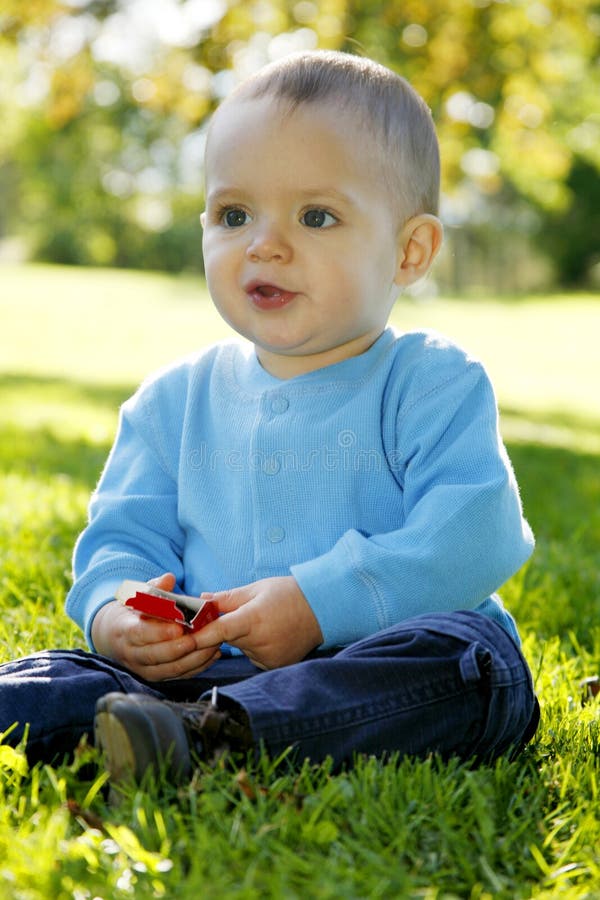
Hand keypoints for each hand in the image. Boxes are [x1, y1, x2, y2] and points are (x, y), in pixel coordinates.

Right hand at [90, 573, 221, 680]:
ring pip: (169, 669)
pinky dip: (197, 667)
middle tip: (199, 639)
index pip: (139, 634)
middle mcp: (131, 653)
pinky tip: (212, 654)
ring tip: (213, 645)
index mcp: (124, 630)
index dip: (159, 632)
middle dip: (180, 648)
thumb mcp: (138, 596)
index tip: (178, 627)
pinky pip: (178, 675)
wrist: (116, 635)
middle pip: (156, 655)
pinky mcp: (156, 676)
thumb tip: (169, 578)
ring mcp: (143, 668)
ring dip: (193, 659)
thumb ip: (155, 588)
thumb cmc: (132, 612)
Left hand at [193, 576, 322, 669]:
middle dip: (226, 629)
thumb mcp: (257, 589)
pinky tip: (272, 634)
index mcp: (253, 619)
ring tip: (265, 622)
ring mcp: (268, 657)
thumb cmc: (289, 594)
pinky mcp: (274, 665)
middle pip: (228, 639)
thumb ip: (227, 598)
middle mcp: (260, 642)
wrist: (323, 610)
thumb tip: (201, 600)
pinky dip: (255, 647)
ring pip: (241, 648)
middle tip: (240, 613)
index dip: (199, 636)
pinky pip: (254, 657)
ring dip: (243, 638)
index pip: (219, 631)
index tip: (183, 639)